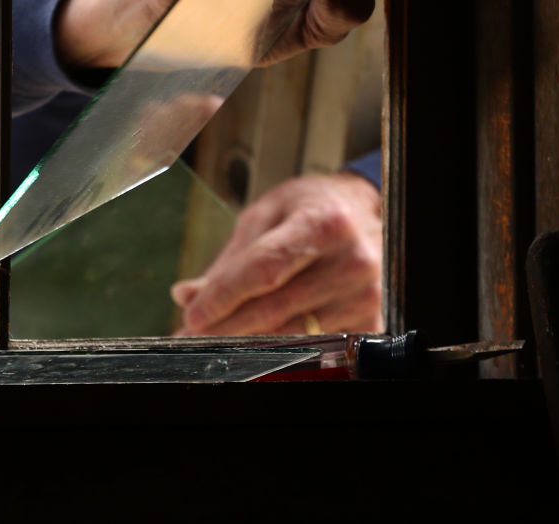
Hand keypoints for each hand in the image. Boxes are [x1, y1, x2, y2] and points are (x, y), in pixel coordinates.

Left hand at [170, 170, 382, 335]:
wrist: (365, 213)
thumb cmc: (312, 208)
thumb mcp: (268, 213)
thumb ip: (230, 257)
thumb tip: (187, 296)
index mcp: (324, 221)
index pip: (265, 268)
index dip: (224, 296)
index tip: (193, 315)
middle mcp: (352, 261)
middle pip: (276, 309)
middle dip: (226, 327)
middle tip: (191, 335)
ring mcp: (366, 297)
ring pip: (292, 335)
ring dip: (248, 343)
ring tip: (214, 340)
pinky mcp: (371, 323)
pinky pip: (316, 347)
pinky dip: (282, 349)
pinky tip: (257, 346)